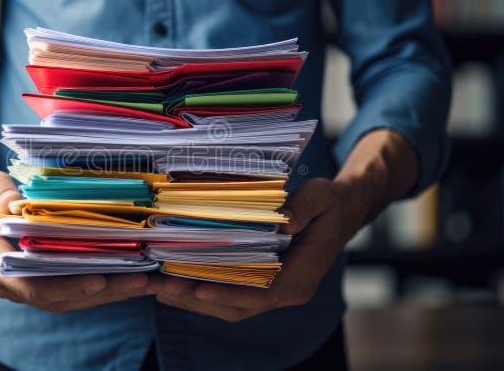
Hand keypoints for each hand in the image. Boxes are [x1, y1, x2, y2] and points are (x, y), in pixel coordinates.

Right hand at [0, 170, 164, 311]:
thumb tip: (12, 203)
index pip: (28, 284)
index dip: (64, 285)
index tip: (97, 279)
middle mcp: (12, 283)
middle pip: (60, 296)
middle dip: (102, 291)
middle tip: (139, 280)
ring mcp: (31, 286)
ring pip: (73, 298)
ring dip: (111, 292)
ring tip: (147, 281)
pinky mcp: (48, 282)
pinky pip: (78, 290)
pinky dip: (107, 285)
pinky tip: (136, 277)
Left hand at [155, 178, 364, 321]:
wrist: (343, 212)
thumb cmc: (330, 203)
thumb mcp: (321, 196)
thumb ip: (301, 209)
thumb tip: (280, 222)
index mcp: (301, 277)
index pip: (261, 293)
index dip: (228, 293)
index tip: (198, 289)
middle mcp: (287, 291)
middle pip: (237, 306)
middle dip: (198, 300)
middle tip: (163, 288)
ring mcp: (275, 290)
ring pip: (230, 305)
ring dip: (195, 300)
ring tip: (160, 287)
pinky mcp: (264, 283)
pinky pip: (231, 294)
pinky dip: (204, 291)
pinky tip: (177, 280)